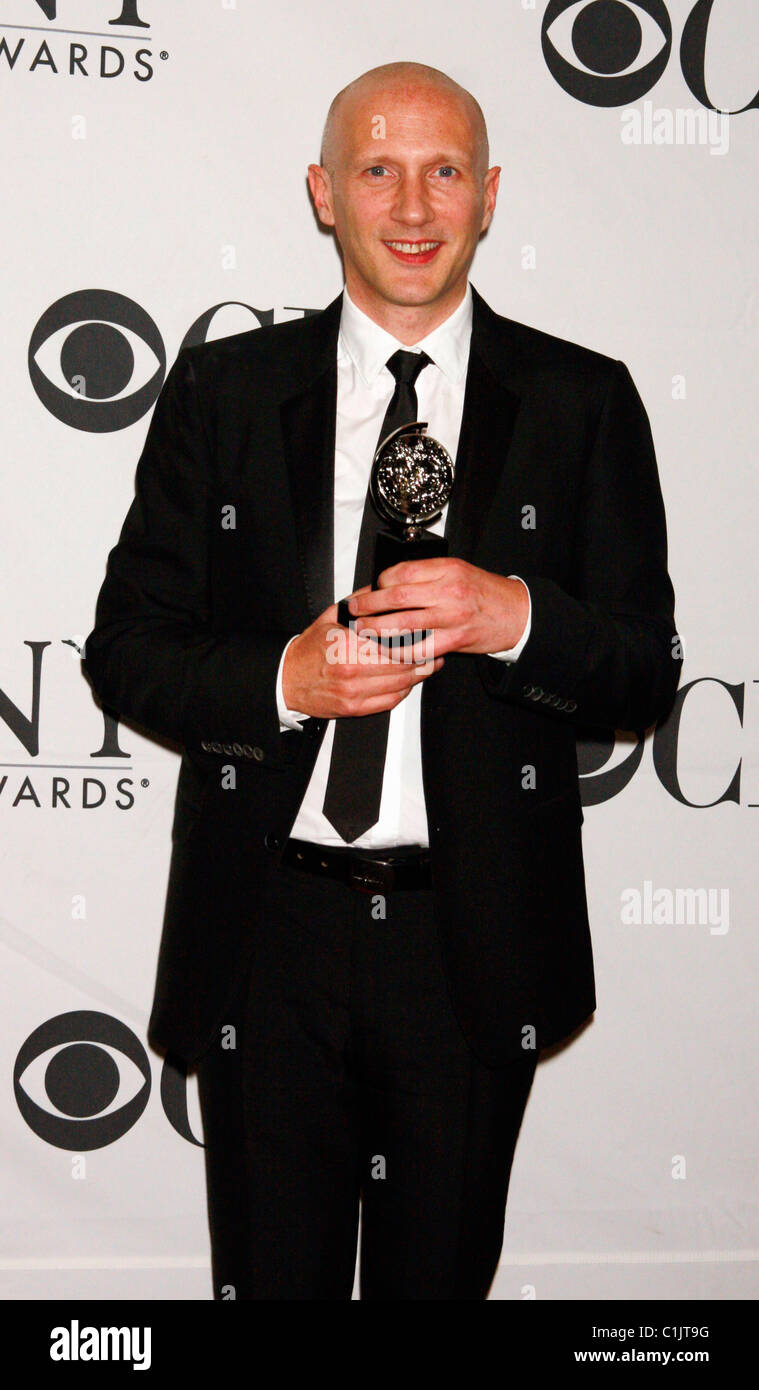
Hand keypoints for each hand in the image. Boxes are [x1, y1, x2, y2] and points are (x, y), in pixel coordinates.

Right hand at [282, 591, 443, 718]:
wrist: (287, 679)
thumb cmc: (309, 650)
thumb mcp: (331, 617)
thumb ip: (360, 602)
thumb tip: (383, 588)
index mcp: (347, 645)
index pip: (394, 643)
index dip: (415, 639)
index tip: (425, 633)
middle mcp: (352, 671)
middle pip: (402, 666)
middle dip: (423, 658)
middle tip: (433, 650)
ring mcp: (354, 693)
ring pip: (400, 685)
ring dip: (418, 675)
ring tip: (426, 665)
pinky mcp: (355, 709)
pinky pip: (390, 701)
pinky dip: (403, 690)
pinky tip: (407, 681)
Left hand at [348, 558, 529, 658]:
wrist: (516, 612)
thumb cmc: (485, 592)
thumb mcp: (457, 572)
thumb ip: (427, 576)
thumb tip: (391, 583)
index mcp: (447, 569)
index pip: (402, 572)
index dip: (380, 582)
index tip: (370, 590)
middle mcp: (448, 590)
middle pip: (397, 597)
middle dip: (369, 605)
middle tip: (354, 611)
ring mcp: (451, 617)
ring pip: (404, 623)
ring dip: (378, 629)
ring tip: (362, 631)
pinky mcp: (455, 640)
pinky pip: (420, 647)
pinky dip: (401, 650)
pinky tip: (388, 650)